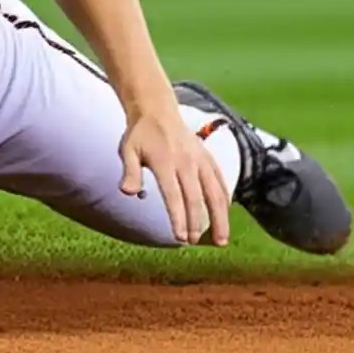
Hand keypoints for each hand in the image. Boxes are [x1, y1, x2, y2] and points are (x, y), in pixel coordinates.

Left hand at [118, 107, 229, 245]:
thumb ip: (129, 172)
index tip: (180, 238)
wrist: (157, 110)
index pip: (174, 195)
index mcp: (165, 162)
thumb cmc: (139, 135)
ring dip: (220, 217)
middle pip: (195, 197)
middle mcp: (186, 161)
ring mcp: (200, 159)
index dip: (179, 218)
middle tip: (193, 242)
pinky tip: (225, 215)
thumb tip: (128, 193)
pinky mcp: (208, 157)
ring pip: (215, 192)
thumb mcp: (127, 150)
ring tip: (221, 240)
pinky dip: (224, 199)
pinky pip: (220, 181)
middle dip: (196, 222)